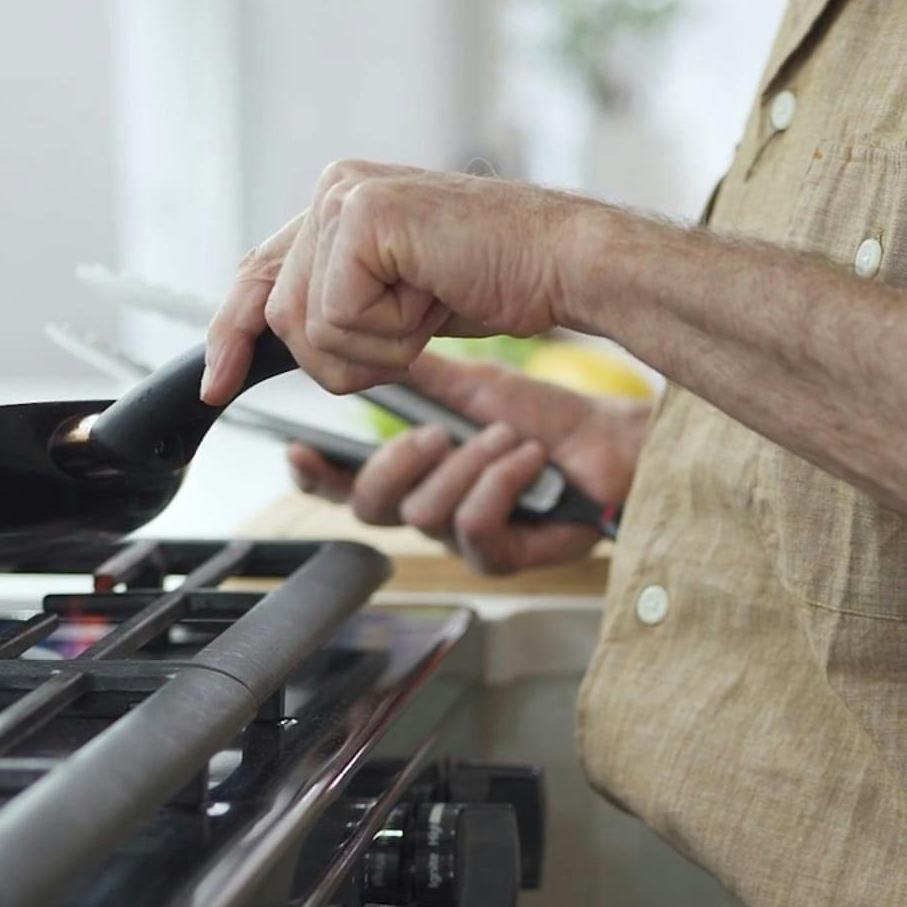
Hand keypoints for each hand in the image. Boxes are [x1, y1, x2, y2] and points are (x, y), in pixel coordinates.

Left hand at [204, 165, 586, 403]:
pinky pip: (339, 317)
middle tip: (410, 334)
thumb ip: (341, 300)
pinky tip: (433, 299)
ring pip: (306, 324)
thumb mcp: (400, 297)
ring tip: (428, 308)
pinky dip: (392, 333)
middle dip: (339, 356)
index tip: (217, 387)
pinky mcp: (363, 216)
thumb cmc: (499, 279)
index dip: (232, 334)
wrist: (560, 262)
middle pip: (280, 314)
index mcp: (338, 204)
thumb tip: (274, 336)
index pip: (258, 275)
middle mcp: (332, 190)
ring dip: (374, 347)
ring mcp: (344, 197)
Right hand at [279, 348, 649, 576]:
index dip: (315, 477)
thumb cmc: (543, 419)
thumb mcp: (471, 388)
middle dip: (394, 464)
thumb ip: (416, 380)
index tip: (297, 450)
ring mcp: (463, 540)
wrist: (609, 441)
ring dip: (468, 465)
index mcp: (415, 474)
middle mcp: (430, 510)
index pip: (345, 486)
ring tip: (507, 436)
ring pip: (425, 515)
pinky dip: (500, 484)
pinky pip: (474, 529)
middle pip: (371, 510)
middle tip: (434, 432)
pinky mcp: (502, 558)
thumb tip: (362, 348)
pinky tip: (528, 460)